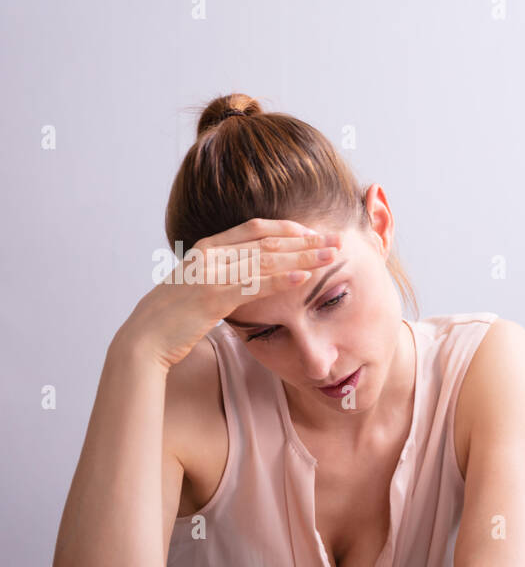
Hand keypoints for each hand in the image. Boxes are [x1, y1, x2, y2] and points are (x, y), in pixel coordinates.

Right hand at [120, 219, 342, 372]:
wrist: (145, 338)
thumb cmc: (176, 316)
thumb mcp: (201, 285)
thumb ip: (225, 274)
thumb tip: (253, 273)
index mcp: (207, 247)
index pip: (255, 228)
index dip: (289, 228)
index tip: (315, 232)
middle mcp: (209, 254)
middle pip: (266, 241)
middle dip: (305, 240)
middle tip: (337, 240)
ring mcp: (209, 274)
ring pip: (265, 260)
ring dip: (302, 257)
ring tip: (331, 256)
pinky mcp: (210, 297)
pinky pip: (252, 286)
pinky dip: (279, 280)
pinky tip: (303, 278)